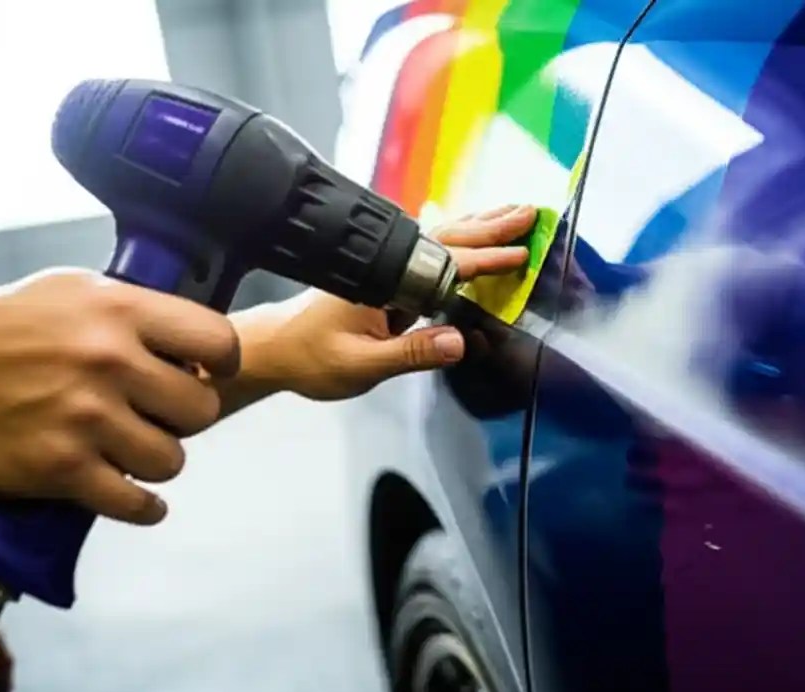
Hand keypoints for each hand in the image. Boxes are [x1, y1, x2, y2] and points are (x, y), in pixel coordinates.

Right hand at [0, 269, 239, 524]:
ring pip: (171, 460)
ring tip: (133, 450)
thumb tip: (188, 344)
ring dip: (156, 461)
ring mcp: (87, 418)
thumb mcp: (74, 291)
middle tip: (160, 416)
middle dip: (185, 418)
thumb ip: (135, 312)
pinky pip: (135, 504)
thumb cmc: (1, 328)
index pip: (217, 341)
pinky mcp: (62, 469)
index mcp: (121, 312)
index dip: (222, 364)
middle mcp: (111, 362)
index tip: (210, 374)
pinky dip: (143, 507)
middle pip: (201, 410)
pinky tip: (139, 499)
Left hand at [241, 204, 534, 401]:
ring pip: (439, 241)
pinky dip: (459, 243)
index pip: (444, 265)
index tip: (520, 252)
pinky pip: (431, 256)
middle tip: (529, 213)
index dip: (485, 259)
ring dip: (478, 227)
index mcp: (381, 282)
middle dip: (491, 226)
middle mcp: (385, 267)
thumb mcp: (361, 364)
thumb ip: (411, 353)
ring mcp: (387, 271)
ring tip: (512, 214)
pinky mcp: (387, 280)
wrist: (275, 350)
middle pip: (447, 240)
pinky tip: (475, 235)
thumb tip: (459, 342)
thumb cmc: (311, 359)